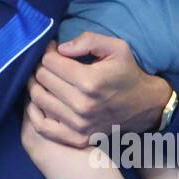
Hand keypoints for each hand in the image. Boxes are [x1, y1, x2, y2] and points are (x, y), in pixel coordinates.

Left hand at [25, 34, 169, 146]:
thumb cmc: (128, 73)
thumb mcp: (116, 48)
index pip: (50, 62)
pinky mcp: (76, 137)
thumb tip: (60, 48)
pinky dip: (34, 112)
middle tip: (48, 63)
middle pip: (42, 79)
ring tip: (43, 78)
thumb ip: (88, 40)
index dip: (48, 51)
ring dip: (36, 85)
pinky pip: (42, 126)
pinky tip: (39, 101)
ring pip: (38, 99)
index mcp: (90, 81)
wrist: (145, 106)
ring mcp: (78, 124)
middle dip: (41, 67)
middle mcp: (82, 105)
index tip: (54, 49)